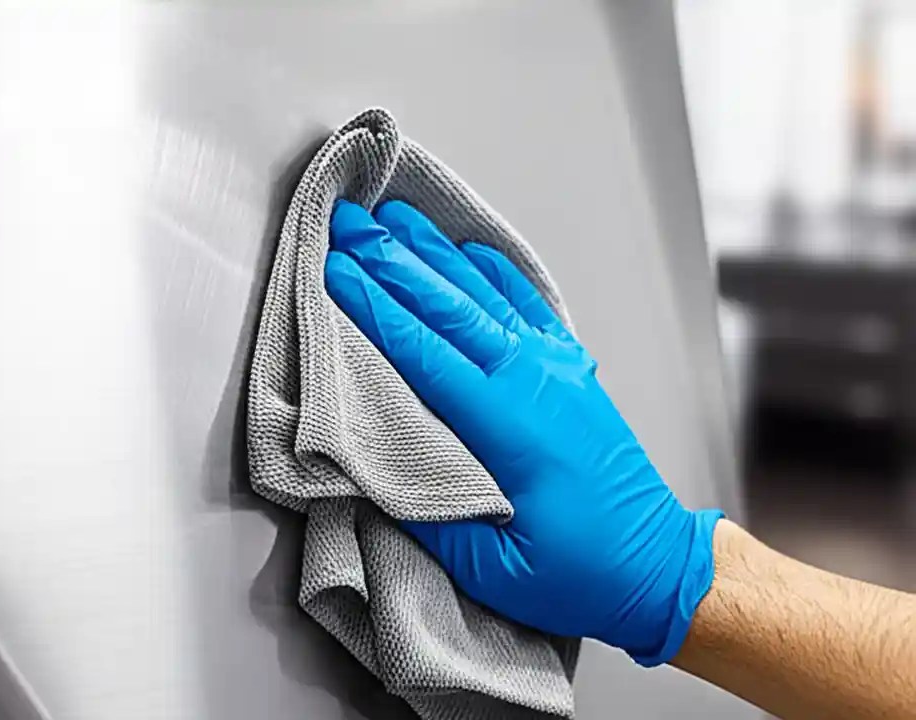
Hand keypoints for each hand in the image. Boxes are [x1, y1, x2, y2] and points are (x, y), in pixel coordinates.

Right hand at [323, 199, 722, 665]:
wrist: (658, 566)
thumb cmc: (579, 572)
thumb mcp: (494, 570)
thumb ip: (431, 517)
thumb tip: (372, 470)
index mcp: (508, 427)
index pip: (423, 350)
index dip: (373, 306)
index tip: (333, 268)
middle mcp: (533, 381)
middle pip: (448, 304)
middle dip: (390, 259)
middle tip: (346, 223)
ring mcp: (556, 368)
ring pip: (484, 293)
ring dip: (434, 252)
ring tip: (393, 217)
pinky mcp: (570, 370)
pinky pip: (527, 304)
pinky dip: (495, 271)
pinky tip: (468, 249)